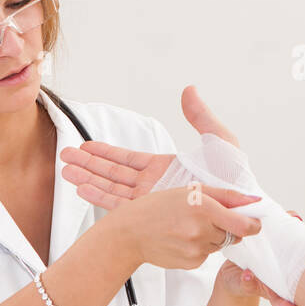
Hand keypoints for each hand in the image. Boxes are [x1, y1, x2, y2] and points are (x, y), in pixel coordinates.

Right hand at [59, 85, 238, 207]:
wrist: (239, 210)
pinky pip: (120, 205)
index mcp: (165, 168)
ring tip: (66, 170)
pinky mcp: (151, 214)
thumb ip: (201, 117)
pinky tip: (82, 190)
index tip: (85, 146)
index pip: (128, 159)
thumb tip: (188, 90)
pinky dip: (99, 197)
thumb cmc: (235, 180)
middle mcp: (154, 186)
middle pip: (113, 172)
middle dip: (88, 164)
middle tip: (64, 156)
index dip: (106, 152)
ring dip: (88, 178)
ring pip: (111, 187)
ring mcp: (151, 202)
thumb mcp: (219, 142)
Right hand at [113, 185, 261, 270]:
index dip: (253, 224)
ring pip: (219, 245)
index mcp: (204, 207)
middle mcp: (201, 230)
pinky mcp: (191, 263)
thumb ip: (226, 196)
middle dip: (226, 227)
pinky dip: (200, 248)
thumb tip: (254, 201)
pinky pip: (206, 255)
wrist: (130, 232)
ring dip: (212, 237)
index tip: (253, 221)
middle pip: (233, 234)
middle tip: (205, 218)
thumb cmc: (158, 208)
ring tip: (189, 228)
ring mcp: (196, 249)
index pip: (244, 225)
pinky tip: (183, 239)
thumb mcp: (191, 191)